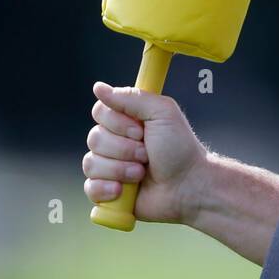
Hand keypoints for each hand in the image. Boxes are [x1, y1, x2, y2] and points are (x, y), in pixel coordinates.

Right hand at [83, 81, 206, 225]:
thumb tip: (98, 87)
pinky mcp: (108, 191)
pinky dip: (106, 189)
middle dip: (124, 149)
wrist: (188, 186)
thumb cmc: (180, 148)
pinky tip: (123, 191)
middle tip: (147, 154)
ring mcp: (109, 167)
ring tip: (141, 173)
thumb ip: (131, 97)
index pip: (100, 112)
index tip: (141, 131)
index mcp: (126, 121)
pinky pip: (90, 187)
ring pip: (91, 163)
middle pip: (94, 138)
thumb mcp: (162, 113)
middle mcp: (115, 142)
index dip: (118, 123)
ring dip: (120, 169)